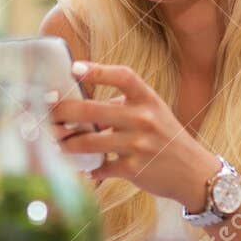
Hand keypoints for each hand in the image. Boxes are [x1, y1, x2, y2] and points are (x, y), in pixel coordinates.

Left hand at [53, 61, 217, 209]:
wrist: (194, 172)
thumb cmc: (165, 136)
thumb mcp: (152, 112)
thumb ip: (121, 105)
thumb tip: (79, 106)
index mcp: (148, 99)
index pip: (123, 77)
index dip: (97, 71)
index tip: (75, 68)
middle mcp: (143, 119)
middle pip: (93, 111)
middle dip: (63, 112)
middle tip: (47, 112)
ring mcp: (138, 145)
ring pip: (89, 143)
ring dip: (66, 144)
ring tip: (55, 143)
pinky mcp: (134, 169)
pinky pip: (101, 167)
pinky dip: (88, 169)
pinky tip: (83, 169)